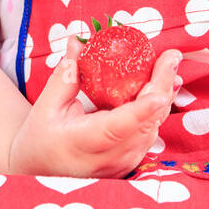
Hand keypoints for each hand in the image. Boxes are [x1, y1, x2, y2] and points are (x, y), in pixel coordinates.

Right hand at [8, 36, 181, 177]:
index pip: (118, 128)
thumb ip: (66, 73)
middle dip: (161, 88)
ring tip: (170, 64)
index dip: (141, 111)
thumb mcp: (46, 105)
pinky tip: (164, 85)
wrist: (37, 168)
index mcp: (83, 143)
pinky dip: (158, 108)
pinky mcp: (129, 161)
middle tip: (171, 57)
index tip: (159, 92)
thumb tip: (78, 40)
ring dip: (163, 95)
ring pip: (152, 128)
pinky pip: (150, 132)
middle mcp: (108, 157)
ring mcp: (121, 163)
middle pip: (144, 124)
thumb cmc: (40, 136)